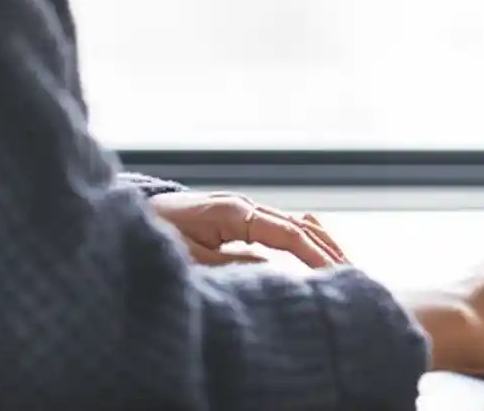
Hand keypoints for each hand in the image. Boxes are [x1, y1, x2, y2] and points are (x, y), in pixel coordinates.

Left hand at [149, 191, 347, 267]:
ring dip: (321, 245)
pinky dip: (304, 240)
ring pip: (295, 224)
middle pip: (300, 226)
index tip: (336, 275)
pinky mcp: (237, 220)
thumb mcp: (190, 259)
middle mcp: (244, 206)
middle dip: (329, 250)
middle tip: (356, 276)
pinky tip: (320, 252)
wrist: (127, 216)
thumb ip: (233, 265)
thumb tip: (275, 271)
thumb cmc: (153, 237)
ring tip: (346, 268)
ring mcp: (242, 210)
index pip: (289, 233)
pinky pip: (280, 228)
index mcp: (235, 212)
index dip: (316, 255)